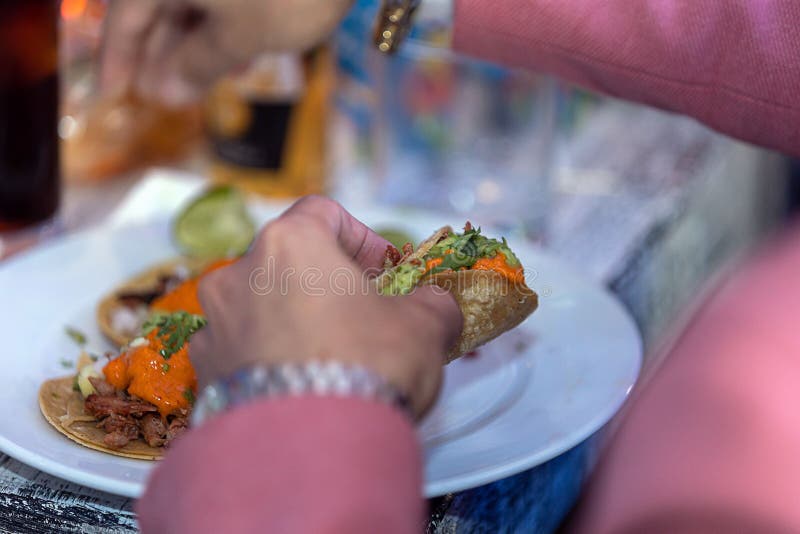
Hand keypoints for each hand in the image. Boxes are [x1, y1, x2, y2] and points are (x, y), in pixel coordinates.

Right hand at [100, 0, 352, 105]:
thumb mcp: (242, 35)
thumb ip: (199, 64)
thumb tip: (165, 93)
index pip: (122, 17)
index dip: (117, 60)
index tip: (113, 93)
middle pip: (155, 6)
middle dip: (161, 54)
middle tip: (165, 96)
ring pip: (193, 0)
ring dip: (196, 43)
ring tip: (206, 82)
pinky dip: (224, 21)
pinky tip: (240, 51)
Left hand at [190, 196, 462, 417]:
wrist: (312, 452)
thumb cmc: (368, 366)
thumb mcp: (423, 327)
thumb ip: (431, 303)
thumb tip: (436, 306)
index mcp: (290, 243)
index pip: (323, 213)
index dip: (361, 237)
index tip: (385, 271)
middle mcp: (239, 274)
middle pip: (286, 260)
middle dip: (324, 283)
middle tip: (361, 315)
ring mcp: (214, 324)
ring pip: (258, 306)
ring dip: (290, 319)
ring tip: (327, 356)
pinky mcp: (203, 373)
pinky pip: (239, 351)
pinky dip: (264, 359)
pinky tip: (295, 387)